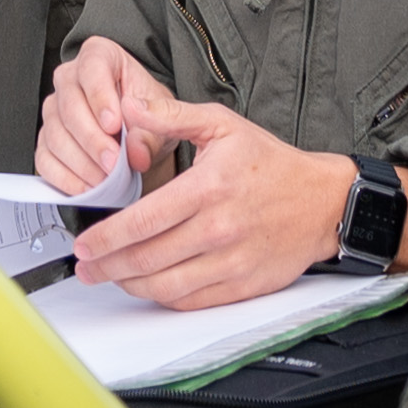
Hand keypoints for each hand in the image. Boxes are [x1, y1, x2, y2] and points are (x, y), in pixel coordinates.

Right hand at [34, 36, 162, 195]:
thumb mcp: (163, 119)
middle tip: (113, 163)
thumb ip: (151, 134)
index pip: (92, 68)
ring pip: (55, 135)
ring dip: (81, 163)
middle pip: (70, 106)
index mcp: (101, 57)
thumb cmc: (149, 117)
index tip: (115, 125)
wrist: (140, 137)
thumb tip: (136, 152)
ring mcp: (54, 110)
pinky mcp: (46, 139)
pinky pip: (45, 159)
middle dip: (92, 140)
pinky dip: (66, 178)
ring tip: (106, 179)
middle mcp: (71, 79)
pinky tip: (88, 187)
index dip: (100, 97)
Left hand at [68, 94, 357, 309]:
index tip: (84, 244)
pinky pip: (191, 300)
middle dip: (107, 266)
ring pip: (165, 286)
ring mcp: (231, 262)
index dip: (107, 236)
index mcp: (208, 188)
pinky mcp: (241, 286)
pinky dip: (162, 297)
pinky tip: (146, 286)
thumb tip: (128, 107)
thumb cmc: (271, 164)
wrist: (322, 203)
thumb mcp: (223, 125)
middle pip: (148, 258)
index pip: (144, 220)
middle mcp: (218, 229)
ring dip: (129, 285)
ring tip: (109, 277)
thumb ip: (171, 116)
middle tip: (84, 267)